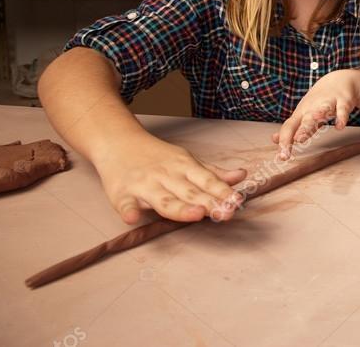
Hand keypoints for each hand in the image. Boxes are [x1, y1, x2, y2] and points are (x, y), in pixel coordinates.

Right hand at [95, 135, 245, 224]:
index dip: (223, 192)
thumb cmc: (157, 157)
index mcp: (184, 166)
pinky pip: (125, 204)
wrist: (118, 142)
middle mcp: (166, 175)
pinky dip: (129, 210)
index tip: (237, 201)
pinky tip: (133, 218)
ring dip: (180, 208)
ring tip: (196, 215)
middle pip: (190, 193)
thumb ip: (213, 173)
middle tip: (226, 213)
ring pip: (163, 200)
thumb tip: (241, 176)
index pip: (207, 181)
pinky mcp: (122, 194)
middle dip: (209, 203)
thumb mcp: (187, 161)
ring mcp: (144, 185)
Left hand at [272, 69, 359, 158]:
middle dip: (301, 132)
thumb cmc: (319, 101)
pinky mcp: (343, 101)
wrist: (339, 80)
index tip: (283, 157)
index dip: (285, 141)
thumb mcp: (304, 114)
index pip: (290, 127)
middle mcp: (313, 108)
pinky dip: (341, 117)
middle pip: (305, 120)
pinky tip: (339, 126)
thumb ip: (292, 129)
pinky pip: (342, 109)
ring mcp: (328, 103)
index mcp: (302, 113)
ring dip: (316, 118)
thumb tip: (274, 140)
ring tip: (313, 128)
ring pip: (321, 111)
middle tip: (296, 142)